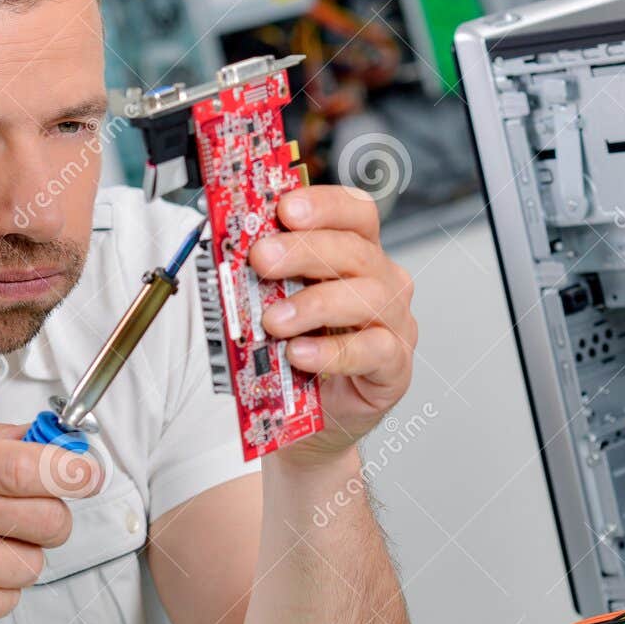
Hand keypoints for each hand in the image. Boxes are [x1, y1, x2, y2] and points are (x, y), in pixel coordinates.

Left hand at [248, 186, 416, 462]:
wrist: (312, 418)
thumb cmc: (298, 351)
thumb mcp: (278, 304)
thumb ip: (267, 277)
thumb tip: (229, 248)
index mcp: (357, 254)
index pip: (355, 213)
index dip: (323, 205)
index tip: (285, 208)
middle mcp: (383, 281)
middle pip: (355, 251)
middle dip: (304, 250)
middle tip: (262, 259)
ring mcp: (395, 323)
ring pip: (367, 297)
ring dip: (314, 304)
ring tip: (274, 321)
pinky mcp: (394, 366)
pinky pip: (372, 350)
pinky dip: (332, 351)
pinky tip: (299, 353)